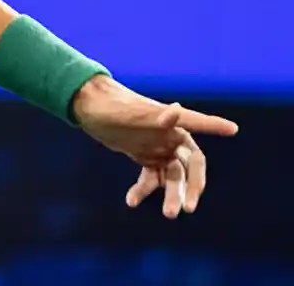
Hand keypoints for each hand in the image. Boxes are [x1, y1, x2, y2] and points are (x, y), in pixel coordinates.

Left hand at [71, 75, 238, 218]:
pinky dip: (144, 190)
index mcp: (171, 120)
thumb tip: (176, 110)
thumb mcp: (131, 115)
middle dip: (191, 187)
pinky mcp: (145, 156)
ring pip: (172, 176)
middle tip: (189, 208)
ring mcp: (159, 147)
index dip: (214, 125)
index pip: (198, 124)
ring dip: (170, 195)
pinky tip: (132, 201)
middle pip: (189, 165)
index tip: (233, 129)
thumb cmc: (111, 106)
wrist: (88, 107)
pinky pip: (151, 177)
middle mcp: (170, 135)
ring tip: (168, 215)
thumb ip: (155, 117)